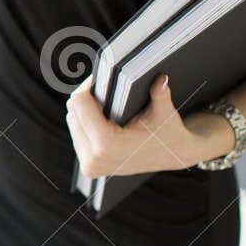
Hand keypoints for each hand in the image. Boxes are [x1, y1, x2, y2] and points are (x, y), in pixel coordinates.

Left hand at [64, 73, 215, 177]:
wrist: (173, 157)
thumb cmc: (168, 134)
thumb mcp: (165, 114)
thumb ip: (160, 95)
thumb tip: (160, 78)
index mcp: (108, 145)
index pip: (79, 104)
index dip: (88, 86)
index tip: (97, 78)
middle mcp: (94, 158)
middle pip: (73, 112)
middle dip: (86, 96)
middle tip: (101, 86)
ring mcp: (90, 165)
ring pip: (72, 122)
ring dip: (83, 110)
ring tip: (102, 102)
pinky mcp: (89, 168)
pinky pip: (77, 135)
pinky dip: (85, 122)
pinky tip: (99, 117)